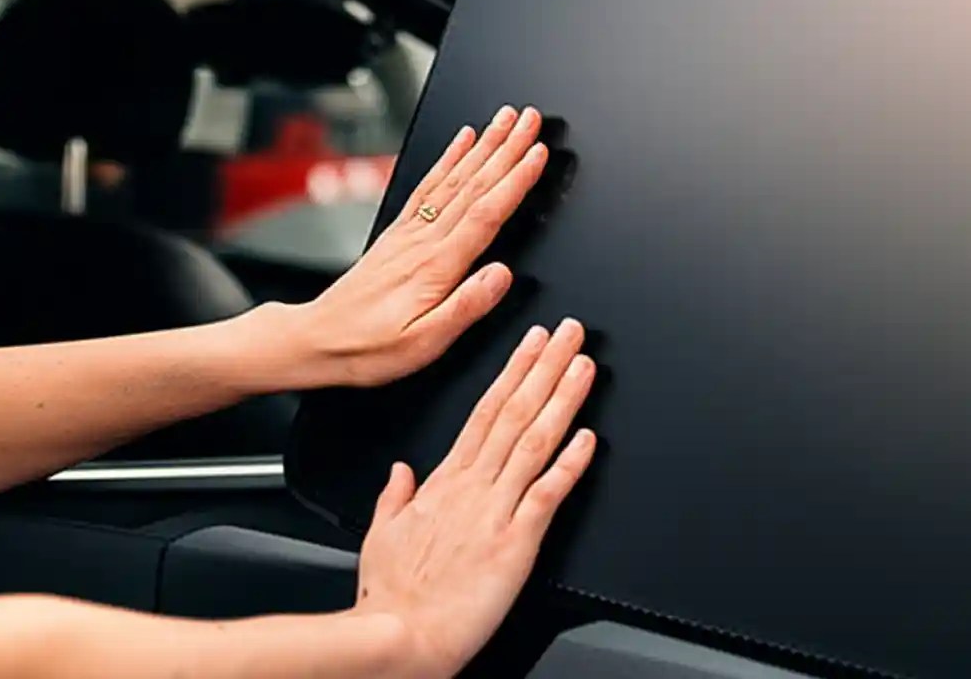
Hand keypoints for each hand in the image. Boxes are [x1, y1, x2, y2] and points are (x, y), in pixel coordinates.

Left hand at [297, 105, 547, 387]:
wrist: (316, 341)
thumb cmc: (369, 349)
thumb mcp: (425, 344)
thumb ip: (466, 307)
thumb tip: (501, 275)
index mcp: (436, 267)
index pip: (486, 214)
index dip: (516, 181)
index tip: (539, 153)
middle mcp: (423, 241)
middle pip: (474, 185)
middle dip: (507, 148)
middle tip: (530, 118)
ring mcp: (408, 234)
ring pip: (453, 178)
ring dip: (483, 146)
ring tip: (504, 119)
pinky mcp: (396, 235)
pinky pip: (428, 187)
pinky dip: (448, 160)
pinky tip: (460, 144)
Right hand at [353, 319, 597, 677]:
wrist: (399, 636)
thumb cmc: (392, 595)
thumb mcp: (381, 534)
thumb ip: (396, 496)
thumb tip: (401, 469)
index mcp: (444, 483)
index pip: (485, 412)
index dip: (513, 373)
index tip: (531, 345)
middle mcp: (472, 488)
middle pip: (514, 413)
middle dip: (544, 367)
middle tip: (568, 333)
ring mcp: (495, 512)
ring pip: (534, 441)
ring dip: (562, 399)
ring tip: (584, 365)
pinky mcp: (515, 543)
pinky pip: (547, 495)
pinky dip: (569, 464)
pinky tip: (589, 438)